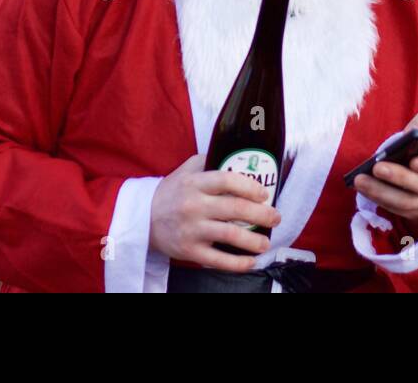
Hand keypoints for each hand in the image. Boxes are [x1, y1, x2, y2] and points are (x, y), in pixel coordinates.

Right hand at [149, 154, 281, 270]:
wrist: (142, 218)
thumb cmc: (171, 192)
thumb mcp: (185, 170)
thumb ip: (209, 161)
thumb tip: (238, 155)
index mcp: (194, 183)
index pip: (227, 180)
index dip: (250, 186)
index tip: (264, 193)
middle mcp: (193, 205)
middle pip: (235, 209)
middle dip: (262, 215)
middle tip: (275, 218)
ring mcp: (191, 230)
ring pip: (230, 236)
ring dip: (254, 241)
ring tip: (266, 243)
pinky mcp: (189, 251)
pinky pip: (218, 260)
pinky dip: (238, 263)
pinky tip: (251, 261)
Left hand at [352, 109, 417, 221]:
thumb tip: (413, 132)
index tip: (413, 161)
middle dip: (399, 178)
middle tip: (377, 168)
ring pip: (408, 202)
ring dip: (382, 191)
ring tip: (361, 180)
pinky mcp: (417, 212)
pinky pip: (398, 210)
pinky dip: (380, 199)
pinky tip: (365, 189)